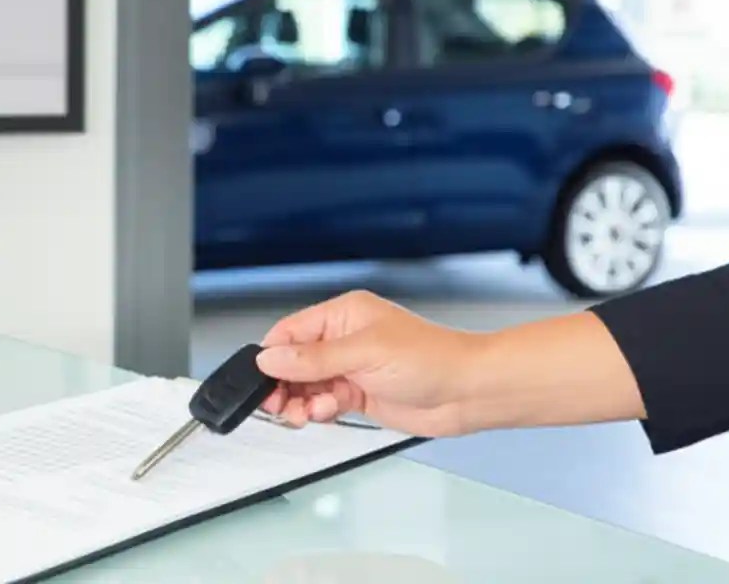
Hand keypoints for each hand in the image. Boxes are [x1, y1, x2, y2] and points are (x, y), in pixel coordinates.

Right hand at [255, 291, 478, 436]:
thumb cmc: (431, 358)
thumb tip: (270, 359)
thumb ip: (313, 359)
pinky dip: (318, 411)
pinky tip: (326, 412)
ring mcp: (350, 368)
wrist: (468, 393)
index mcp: (342, 315)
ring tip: (303, 413)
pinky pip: (323, 402)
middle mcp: (342, 340)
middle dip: (282, 384)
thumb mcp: (364, 353)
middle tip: (276, 405)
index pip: (291, 332)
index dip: (273, 355)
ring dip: (300, 401)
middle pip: (294, 362)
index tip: (260, 378)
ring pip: (306, 386)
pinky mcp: (358, 394)